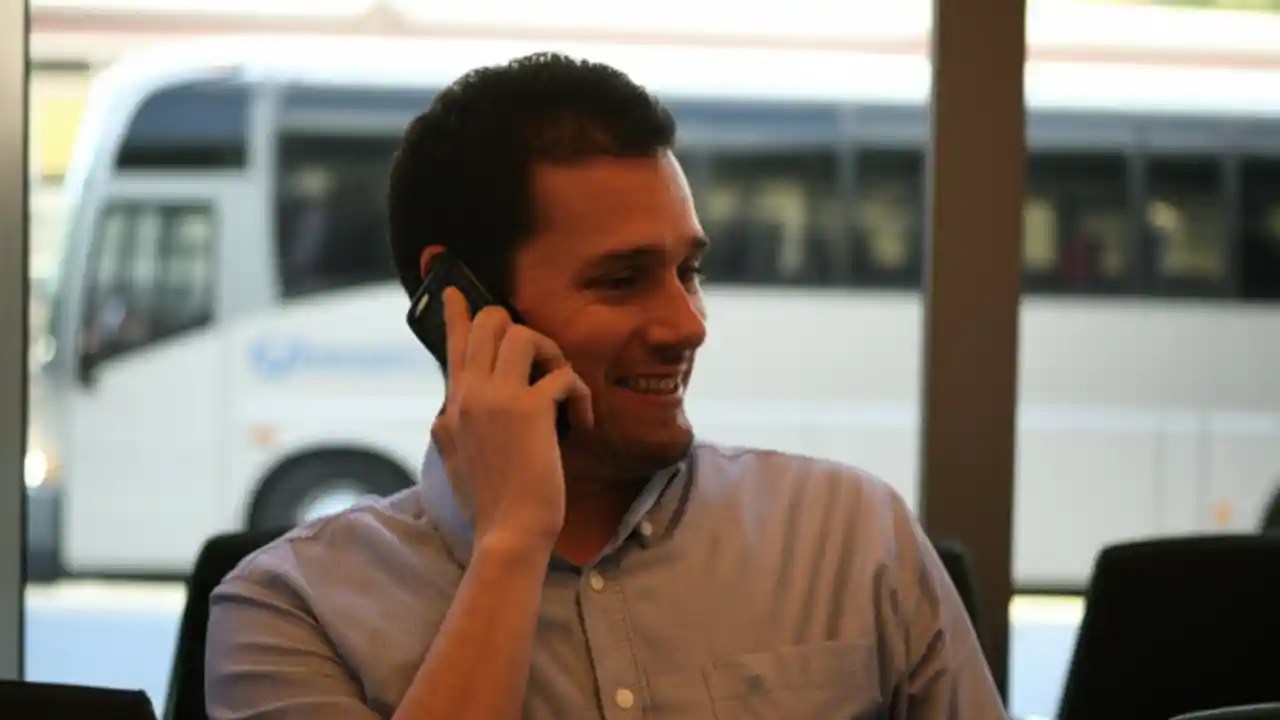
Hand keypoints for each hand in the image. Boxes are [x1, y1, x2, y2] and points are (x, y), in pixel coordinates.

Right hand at [430, 287, 593, 552]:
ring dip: (553, 355)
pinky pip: (562, 375)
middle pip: (490, 322)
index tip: (454, 288)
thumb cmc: (493, 502)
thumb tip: (445, 409)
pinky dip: (580, 394)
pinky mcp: (530, 410)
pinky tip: (582, 423)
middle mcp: (469, 394)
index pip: (453, 344)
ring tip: (562, 391)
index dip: (456, 311)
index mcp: (453, 405)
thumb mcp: (457, 457)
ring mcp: (496, 399)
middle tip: (545, 362)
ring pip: (524, 334)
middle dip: (523, 329)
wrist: (510, 533)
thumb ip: (452, 425)